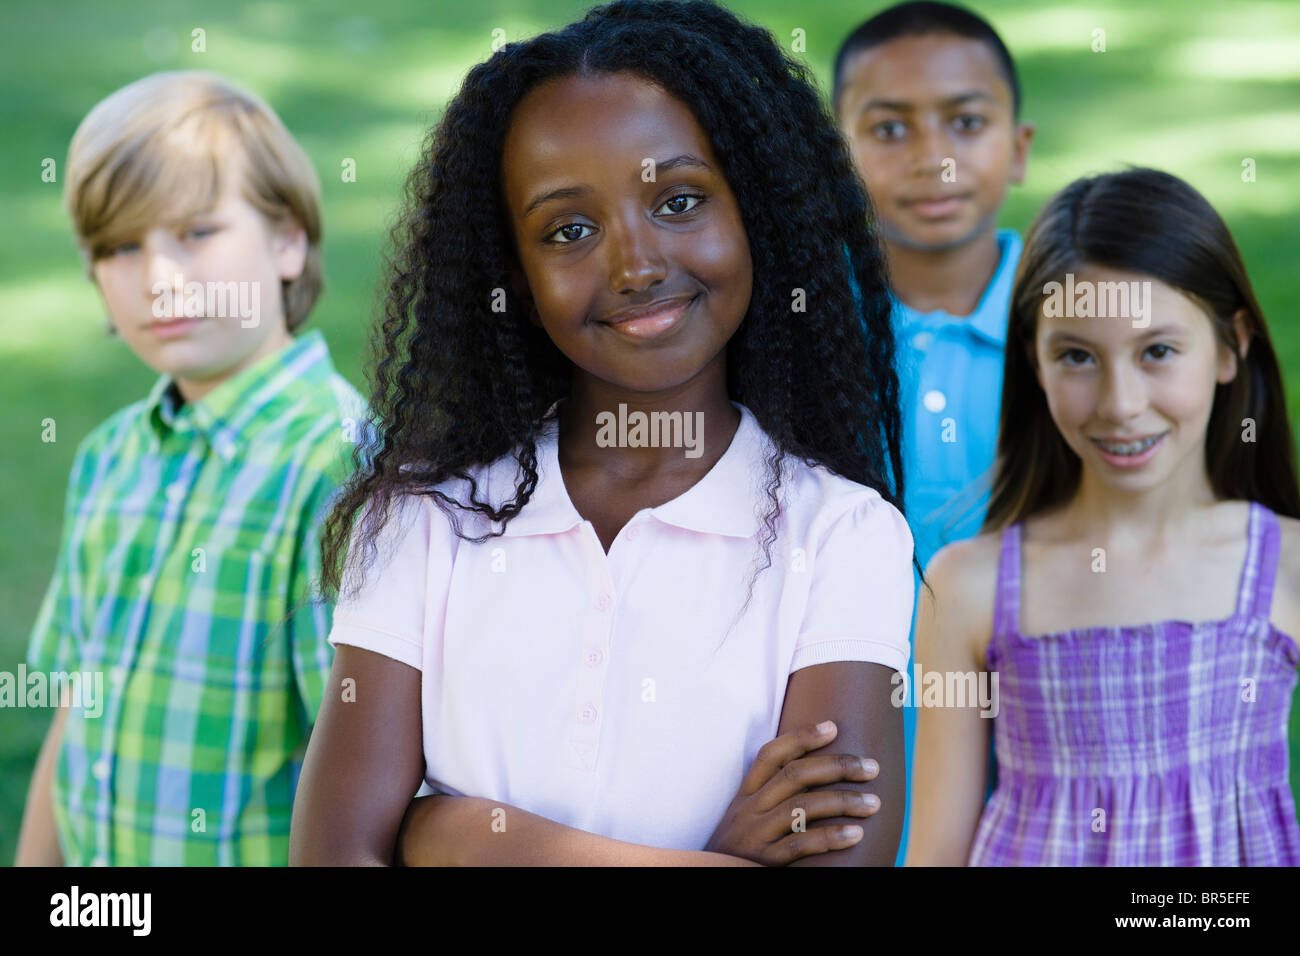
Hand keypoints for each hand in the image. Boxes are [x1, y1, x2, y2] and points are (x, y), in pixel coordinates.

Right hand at [703, 720, 879, 864]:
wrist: (708, 880)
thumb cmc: (741, 851)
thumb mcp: (748, 819)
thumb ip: (773, 798)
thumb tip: (818, 776)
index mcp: (745, 795)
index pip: (770, 755)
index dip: (801, 737)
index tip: (833, 727)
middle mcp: (748, 810)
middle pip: (794, 775)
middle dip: (837, 766)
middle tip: (872, 767)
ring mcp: (755, 835)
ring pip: (802, 807)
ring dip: (843, 801)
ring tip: (874, 803)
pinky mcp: (763, 862)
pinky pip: (800, 844)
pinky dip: (830, 837)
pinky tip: (855, 834)